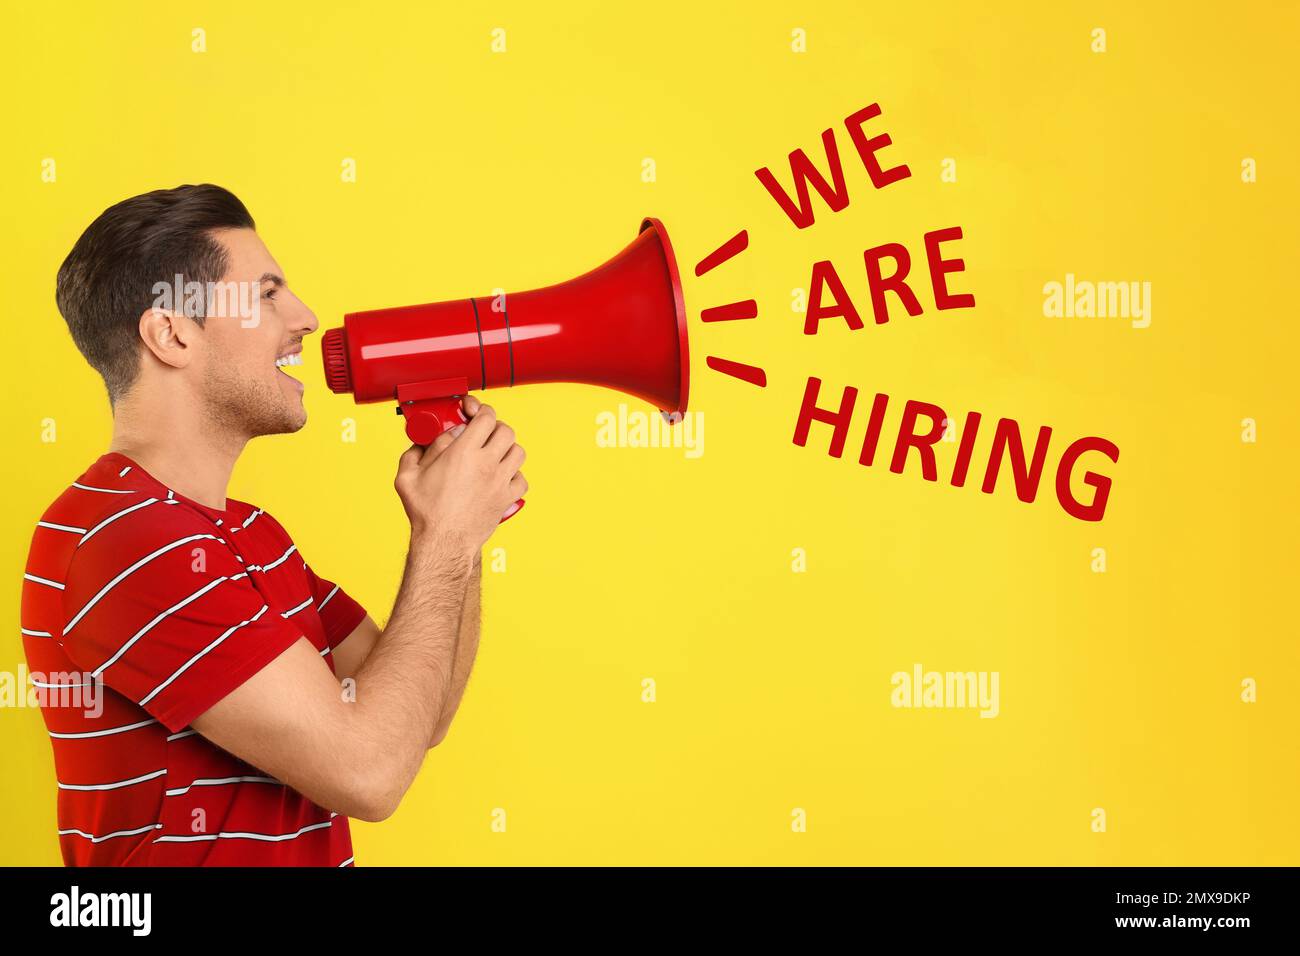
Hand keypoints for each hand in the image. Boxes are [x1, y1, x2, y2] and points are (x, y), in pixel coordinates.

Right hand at [393, 396, 527, 552]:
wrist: (444, 543)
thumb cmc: (426, 513)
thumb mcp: (408, 475)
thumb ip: (419, 449)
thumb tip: (433, 437)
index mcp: (463, 453)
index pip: (485, 417)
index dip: (479, 408)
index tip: (471, 410)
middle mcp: (487, 464)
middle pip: (506, 430)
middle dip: (494, 427)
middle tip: (481, 432)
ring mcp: (500, 482)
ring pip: (518, 452)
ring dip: (506, 448)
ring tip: (492, 453)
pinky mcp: (507, 499)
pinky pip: (522, 479)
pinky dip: (514, 475)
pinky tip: (500, 477)